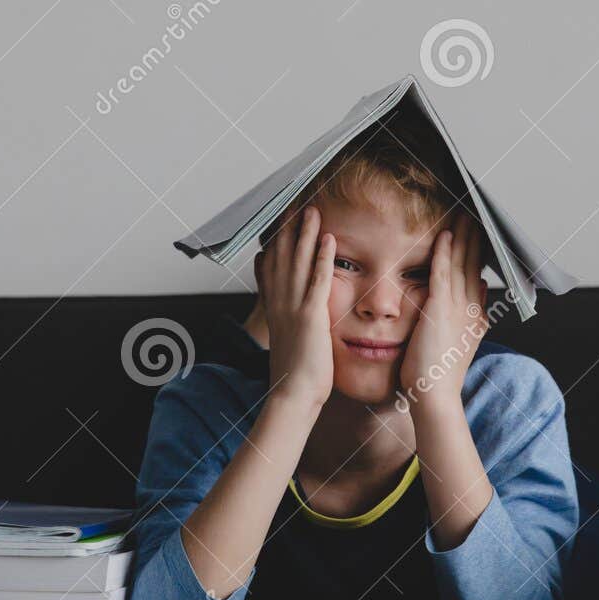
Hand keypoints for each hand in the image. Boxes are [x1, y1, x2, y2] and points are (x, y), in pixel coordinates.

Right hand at [255, 205, 336, 408]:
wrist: (293, 396)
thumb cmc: (295, 376)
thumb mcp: (287, 341)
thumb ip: (287, 320)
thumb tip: (287, 310)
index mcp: (275, 309)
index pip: (270, 267)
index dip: (274, 242)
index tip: (277, 222)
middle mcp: (280, 303)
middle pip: (282, 257)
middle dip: (288, 229)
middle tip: (293, 203)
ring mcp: (294, 308)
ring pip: (298, 262)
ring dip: (305, 234)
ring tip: (312, 210)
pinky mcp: (311, 316)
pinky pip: (319, 281)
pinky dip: (323, 258)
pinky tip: (329, 239)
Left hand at [400, 212, 488, 402]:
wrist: (435, 396)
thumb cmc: (438, 375)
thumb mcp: (461, 342)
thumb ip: (473, 317)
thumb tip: (482, 294)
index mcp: (474, 316)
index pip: (476, 277)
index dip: (478, 254)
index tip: (479, 234)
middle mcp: (470, 308)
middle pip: (474, 265)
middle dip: (475, 238)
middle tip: (475, 215)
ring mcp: (457, 308)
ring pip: (462, 264)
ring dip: (463, 238)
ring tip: (464, 215)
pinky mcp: (439, 309)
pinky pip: (443, 273)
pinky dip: (445, 253)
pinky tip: (445, 235)